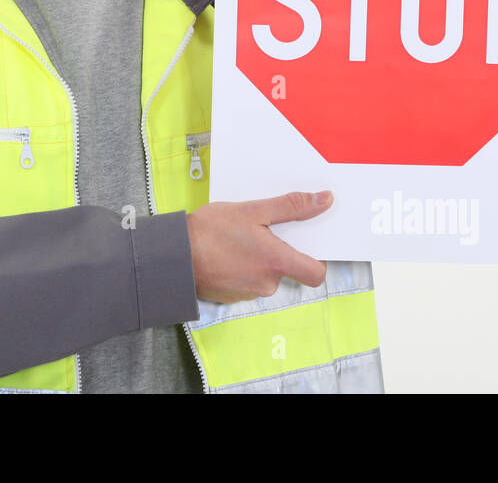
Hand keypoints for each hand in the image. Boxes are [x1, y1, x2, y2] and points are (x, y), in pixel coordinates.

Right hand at [186, 191, 331, 303]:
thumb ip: (291, 206)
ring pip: (265, 274)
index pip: (316, 274)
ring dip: (258, 258)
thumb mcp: (253, 210)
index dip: (317, 259)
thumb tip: (325, 201)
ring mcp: (249, 293)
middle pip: (287, 270)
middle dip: (278, 250)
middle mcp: (267, 284)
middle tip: (261, 228)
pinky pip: (248, 280)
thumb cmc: (210, 232)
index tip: (306, 241)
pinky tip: (227, 251)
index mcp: (276, 263)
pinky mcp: (232, 296)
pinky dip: (243, 267)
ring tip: (238, 238)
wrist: (172, 256)